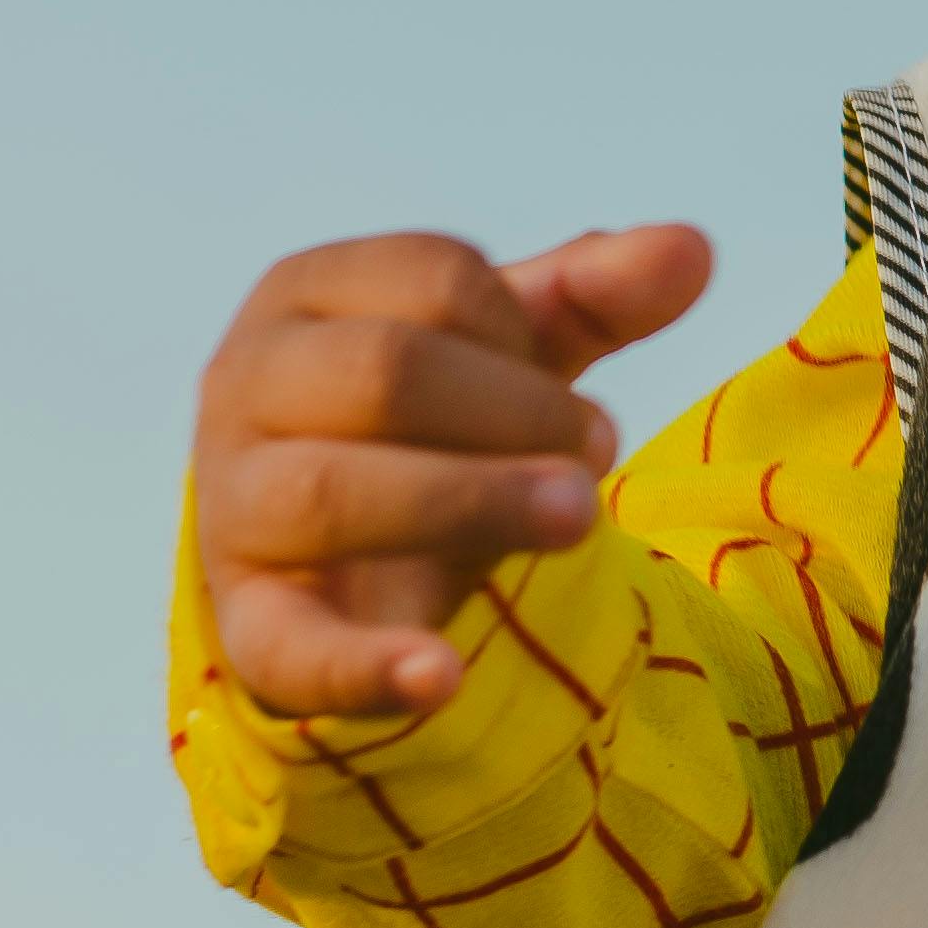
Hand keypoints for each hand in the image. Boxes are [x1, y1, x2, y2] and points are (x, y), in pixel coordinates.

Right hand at [190, 223, 714, 722]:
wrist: (331, 554)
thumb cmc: (423, 424)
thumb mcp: (508, 354)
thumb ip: (592, 299)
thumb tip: (690, 250)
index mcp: (308, 295)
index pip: (434, 279)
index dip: (527, 333)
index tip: (568, 389)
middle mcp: (246, 384)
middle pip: (385, 372)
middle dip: (517, 411)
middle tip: (599, 450)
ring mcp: (236, 506)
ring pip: (335, 491)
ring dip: (475, 502)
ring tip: (580, 519)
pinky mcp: (249, 623)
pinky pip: (292, 647)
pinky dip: (366, 665)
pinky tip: (439, 677)